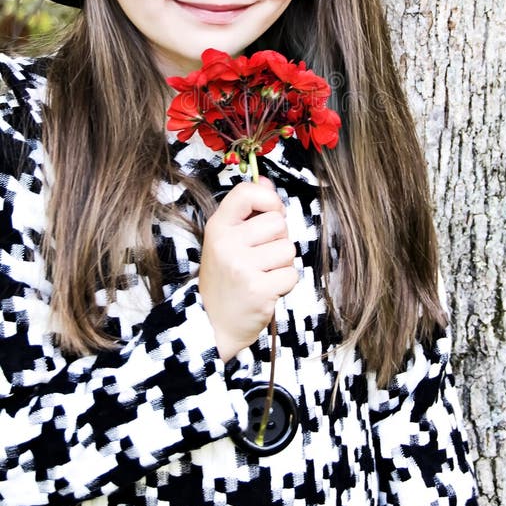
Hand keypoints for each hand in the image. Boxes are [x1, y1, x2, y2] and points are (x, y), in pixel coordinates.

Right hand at [199, 177, 297, 362]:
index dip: (269, 199)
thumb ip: (246, 210)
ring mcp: (242, 267)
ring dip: (282, 263)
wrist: (213, 324)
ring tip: (262, 274)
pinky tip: (267, 289)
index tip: (270, 213)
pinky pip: (291, 274)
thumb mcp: (225, 240)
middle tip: (260, 257)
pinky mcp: (259, 289)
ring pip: (288, 249)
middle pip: (278, 222)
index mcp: (218, 227)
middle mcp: (227, 244)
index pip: (247, 192)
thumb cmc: (225, 277)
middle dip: (278, 239)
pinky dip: (284, 284)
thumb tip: (266, 181)